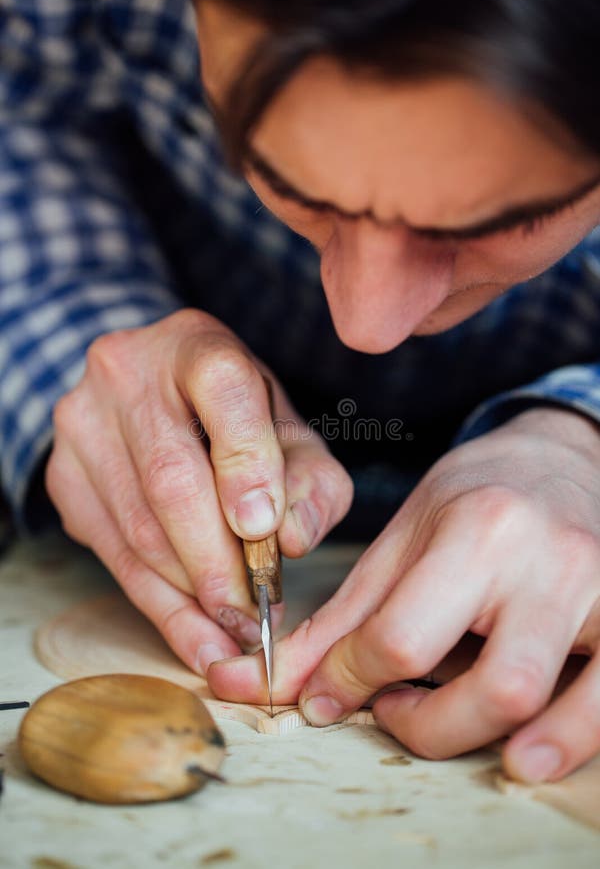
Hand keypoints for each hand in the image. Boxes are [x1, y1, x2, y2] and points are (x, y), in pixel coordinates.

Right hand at [46, 309, 351, 672]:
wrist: (154, 393)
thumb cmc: (235, 418)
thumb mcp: (288, 430)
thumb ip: (312, 481)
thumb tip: (294, 540)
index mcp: (197, 344)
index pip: (223, 389)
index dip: (248, 462)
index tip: (267, 531)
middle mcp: (128, 370)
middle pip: (171, 476)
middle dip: (218, 561)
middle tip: (254, 614)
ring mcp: (84, 422)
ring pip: (138, 525)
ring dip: (189, 593)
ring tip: (232, 634)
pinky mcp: (63, 473)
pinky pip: (111, 551)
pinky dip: (158, 600)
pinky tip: (193, 629)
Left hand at [209, 407, 599, 781]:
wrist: (561, 460)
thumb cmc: (478, 495)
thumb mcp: (403, 539)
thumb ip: (345, 618)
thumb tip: (280, 684)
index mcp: (480, 529)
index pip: (404, 636)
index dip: (350, 681)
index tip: (330, 695)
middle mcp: (550, 562)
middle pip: (494, 688)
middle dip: (426, 728)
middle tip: (394, 710)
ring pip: (549, 704)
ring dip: (490, 742)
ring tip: (456, 733)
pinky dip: (567, 740)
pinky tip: (529, 750)